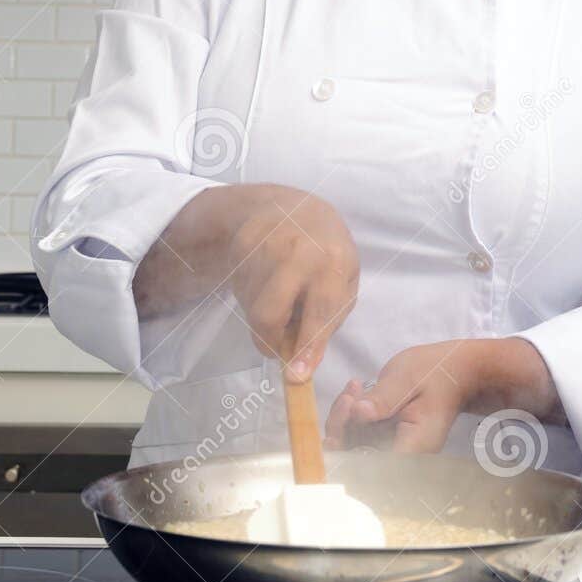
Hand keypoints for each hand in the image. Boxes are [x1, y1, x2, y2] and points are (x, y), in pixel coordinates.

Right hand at [134, 182, 357, 379]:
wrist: (294, 205)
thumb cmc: (327, 252)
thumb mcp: (344, 281)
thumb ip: (328, 319)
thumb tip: (303, 362)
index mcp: (333, 262)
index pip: (320, 313)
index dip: (308, 348)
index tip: (296, 376)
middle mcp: (299, 251)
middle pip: (269, 313)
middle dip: (266, 339)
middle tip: (272, 345)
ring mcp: (267, 243)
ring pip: (249, 305)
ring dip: (259, 314)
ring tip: (278, 296)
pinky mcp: (242, 242)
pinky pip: (237, 288)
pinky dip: (249, 294)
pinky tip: (264, 277)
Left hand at [326, 337, 564, 454]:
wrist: (458, 373)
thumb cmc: (439, 372)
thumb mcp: (408, 377)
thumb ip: (383, 397)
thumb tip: (358, 413)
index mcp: (413, 446)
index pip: (372, 464)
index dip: (349, 446)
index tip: (348, 411)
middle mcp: (403, 455)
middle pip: (358, 456)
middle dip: (342, 425)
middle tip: (350, 394)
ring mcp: (395, 449)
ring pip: (354, 444)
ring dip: (345, 417)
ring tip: (354, 388)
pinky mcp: (389, 439)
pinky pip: (361, 434)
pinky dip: (353, 415)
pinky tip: (357, 391)